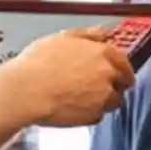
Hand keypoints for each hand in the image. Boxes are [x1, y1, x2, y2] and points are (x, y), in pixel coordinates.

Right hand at [4, 27, 135, 126]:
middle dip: (114, 84)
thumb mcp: (62, 37)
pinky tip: (73, 107)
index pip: (124, 61)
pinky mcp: (92, 117)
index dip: (121, 67)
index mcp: (103, 53)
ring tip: (82, 98)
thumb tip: (102, 33)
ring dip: (103, 100)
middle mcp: (108, 75)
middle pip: (123, 83)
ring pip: (113, 101)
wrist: (27, 91)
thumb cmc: (39, 63)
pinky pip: (97, 116)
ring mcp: (102, 97)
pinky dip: (89, 113)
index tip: (117, 71)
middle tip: (98, 85)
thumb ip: (88, 35)